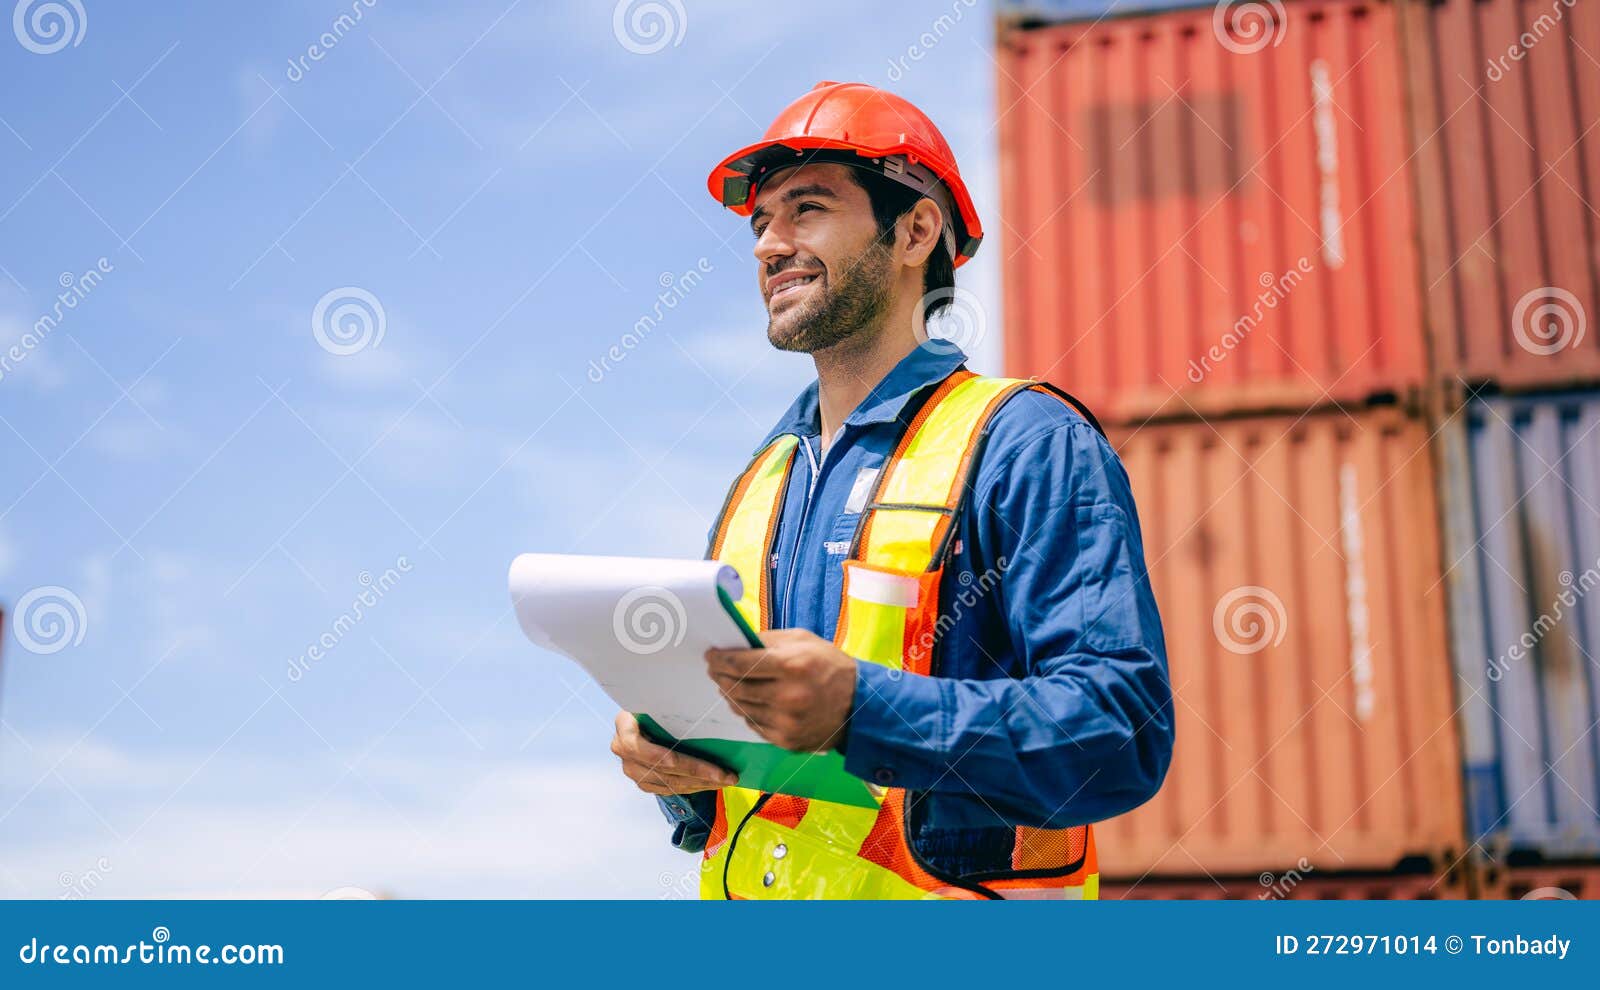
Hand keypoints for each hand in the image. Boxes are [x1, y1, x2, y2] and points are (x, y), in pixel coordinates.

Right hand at [610, 710, 737, 794]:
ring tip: (727, 779)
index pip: (635, 744)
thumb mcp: (657, 699)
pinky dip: (695, 786)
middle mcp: (624, 751)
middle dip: (697, 772)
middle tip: (725, 774)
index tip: (674, 761)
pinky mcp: (645, 782)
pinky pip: (672, 789)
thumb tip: (706, 705)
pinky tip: (713, 783)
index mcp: (624, 725)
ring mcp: (633, 770)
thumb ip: (671, 705)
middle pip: (662, 769)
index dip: (656, 755)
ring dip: (702, 783)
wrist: (643, 718)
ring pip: (670, 783)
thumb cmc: (656, 706)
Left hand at [706, 628, 856, 751]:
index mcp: (791, 666)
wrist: (860, 705)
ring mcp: (787, 723)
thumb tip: (735, 644)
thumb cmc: (830, 666)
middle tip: (715, 670)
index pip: (740, 664)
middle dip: (720, 677)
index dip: (719, 660)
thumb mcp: (803, 640)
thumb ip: (768, 641)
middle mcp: (787, 697)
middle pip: (736, 688)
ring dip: (730, 695)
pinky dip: (747, 712)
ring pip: (741, 709)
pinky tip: (748, 702)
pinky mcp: (787, 741)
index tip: (711, 656)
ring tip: (729, 685)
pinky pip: (754, 725)